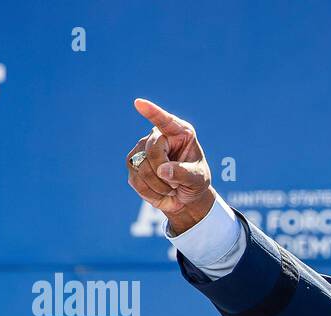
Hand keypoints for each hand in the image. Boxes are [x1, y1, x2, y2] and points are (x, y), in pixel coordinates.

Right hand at [126, 98, 214, 234]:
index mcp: (180, 132)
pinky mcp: (132, 164)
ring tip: (170, 187)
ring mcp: (142, 148)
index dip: (152, 113)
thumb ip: (184, 173)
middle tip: (178, 184)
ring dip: (159, 186)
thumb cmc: (195, 183)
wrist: (184, 198)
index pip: (165, 121)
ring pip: (142, 167)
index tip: (139, 103)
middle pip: (153, 151)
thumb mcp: (198, 179)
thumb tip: (162, 170)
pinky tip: (159, 191)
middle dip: (165, 173)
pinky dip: (150, 192)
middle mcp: (158, 136)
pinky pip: (136, 180)